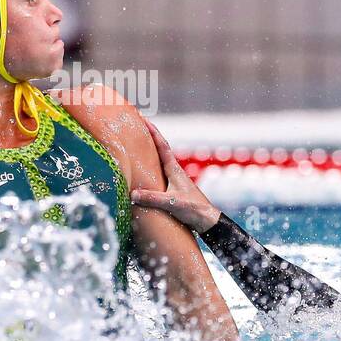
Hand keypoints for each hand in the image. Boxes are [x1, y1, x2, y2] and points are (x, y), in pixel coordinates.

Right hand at [129, 117, 220, 232]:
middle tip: (138, 127)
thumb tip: (132, 194)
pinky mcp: (173, 190)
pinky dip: (151, 168)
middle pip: (160, 150)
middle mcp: (174, 172)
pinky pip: (159, 174)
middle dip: (149, 138)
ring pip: (159, 162)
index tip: (143, 119)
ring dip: (150, 153)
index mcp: (174, 170)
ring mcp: (174, 180)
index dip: (153, 132)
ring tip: (137, 146)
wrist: (207, 220)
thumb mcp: (171, 203)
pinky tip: (145, 173)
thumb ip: (152, 198)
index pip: (162, 146)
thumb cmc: (193, 209)